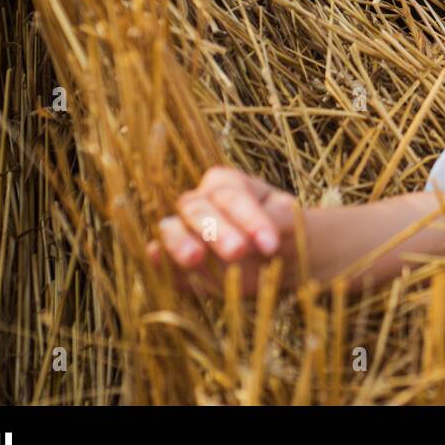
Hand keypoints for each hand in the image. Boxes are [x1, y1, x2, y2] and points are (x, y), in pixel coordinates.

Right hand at [147, 166, 301, 296]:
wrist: (281, 258)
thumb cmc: (284, 229)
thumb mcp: (289, 219)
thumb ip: (277, 221)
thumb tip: (264, 235)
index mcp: (228, 183)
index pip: (232, 197)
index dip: (250, 218)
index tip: (270, 244)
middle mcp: (200, 201)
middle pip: (198, 209)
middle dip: (216, 230)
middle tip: (238, 251)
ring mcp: (184, 230)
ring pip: (172, 227)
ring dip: (179, 242)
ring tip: (194, 258)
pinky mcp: (175, 261)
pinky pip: (160, 257)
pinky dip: (157, 260)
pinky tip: (155, 261)